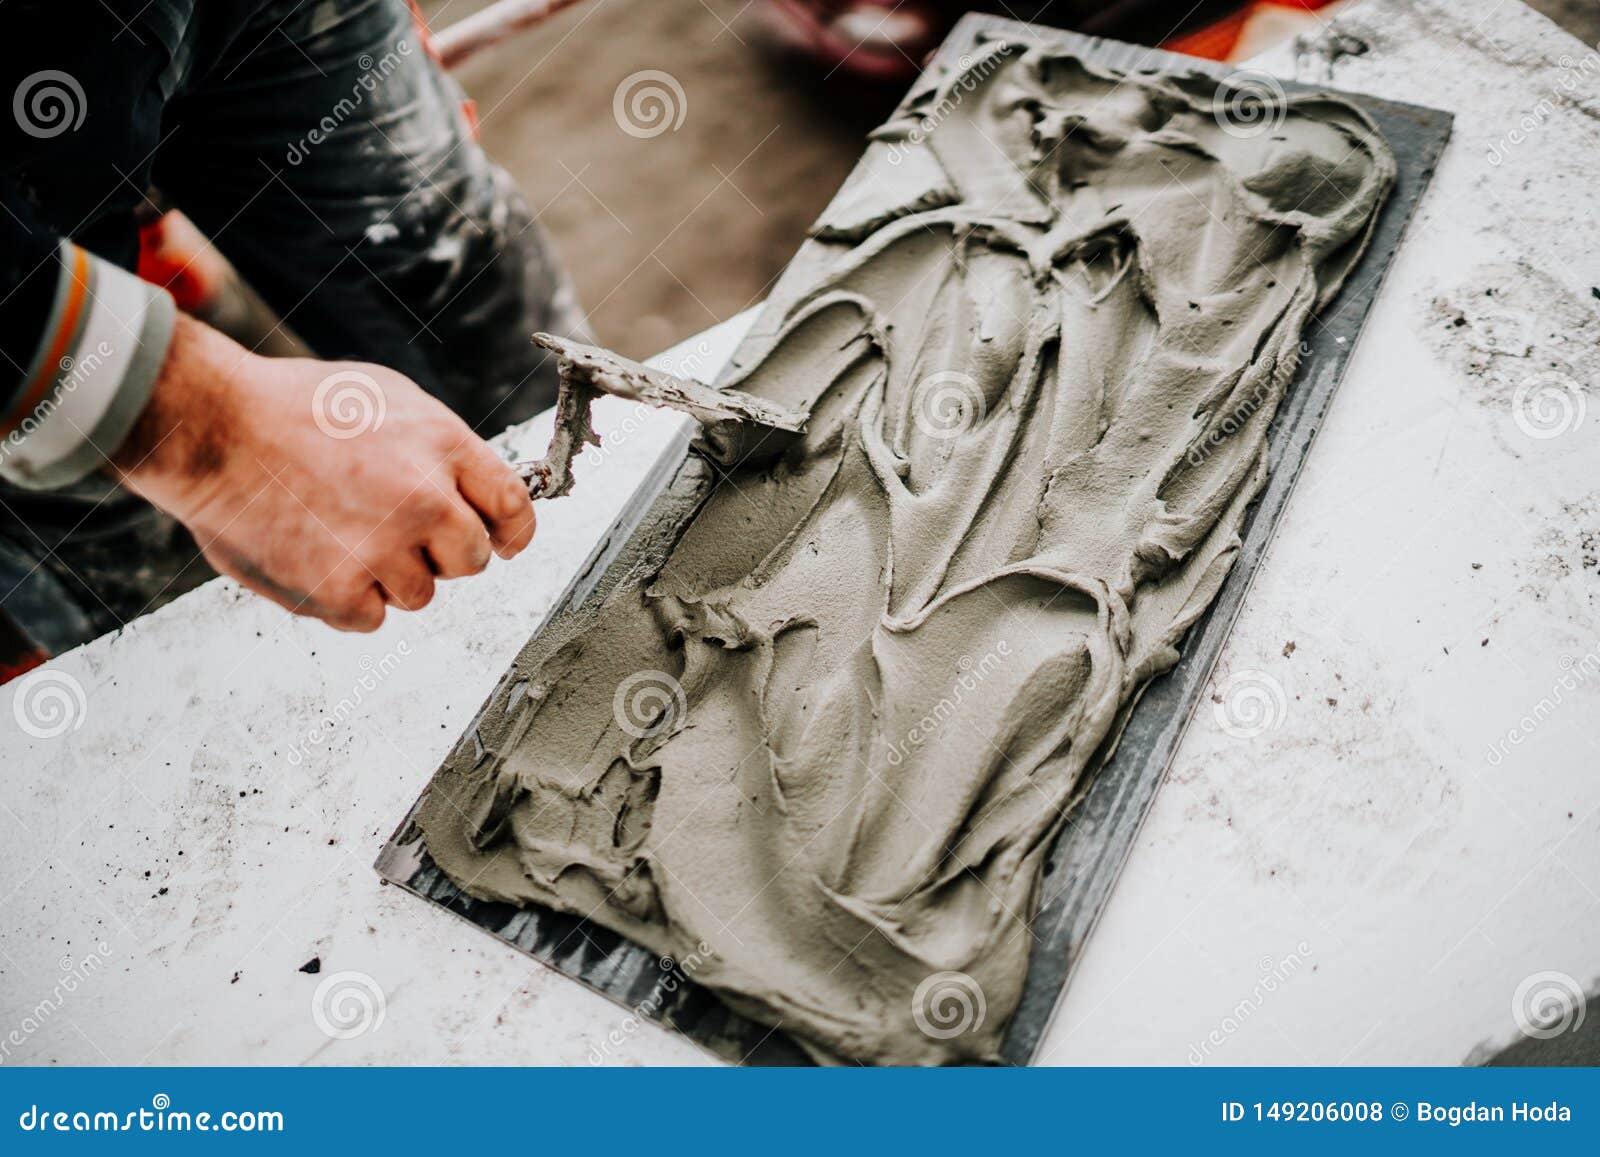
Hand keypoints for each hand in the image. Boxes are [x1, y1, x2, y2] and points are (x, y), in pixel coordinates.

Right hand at [111, 314, 535, 630]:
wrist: (212, 428)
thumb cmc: (290, 407)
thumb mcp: (388, 397)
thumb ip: (439, 447)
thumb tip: (472, 488)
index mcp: (443, 446)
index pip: (513, 506)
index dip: (511, 533)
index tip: (504, 544)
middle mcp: (425, 500)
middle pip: (472, 561)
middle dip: (443, 554)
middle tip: (394, 533)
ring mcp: (383, 549)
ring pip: (421, 594)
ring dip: (388, 576)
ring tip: (339, 533)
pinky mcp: (340, 591)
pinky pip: (371, 618)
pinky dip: (346, 599)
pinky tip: (315, 557)